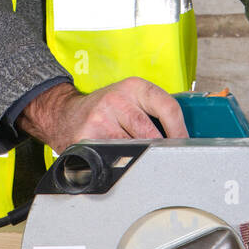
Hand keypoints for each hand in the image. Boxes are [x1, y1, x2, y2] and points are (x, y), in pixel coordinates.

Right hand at [18, 77, 187, 152]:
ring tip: (140, 160)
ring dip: (140, 158)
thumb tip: (183, 137)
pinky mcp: (89, 136)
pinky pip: (114, 156)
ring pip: (134, 148)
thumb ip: (154, 111)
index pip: (167, 107)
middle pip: (151, 133)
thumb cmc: (104, 110)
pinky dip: (120, 162)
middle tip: (165, 160)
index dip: (179, 130)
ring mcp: (102, 117)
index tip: (183, 144)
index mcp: (134, 87)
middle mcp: (118, 98)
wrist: (65, 114)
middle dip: (160, 150)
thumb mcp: (130, 99)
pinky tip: (119, 160)